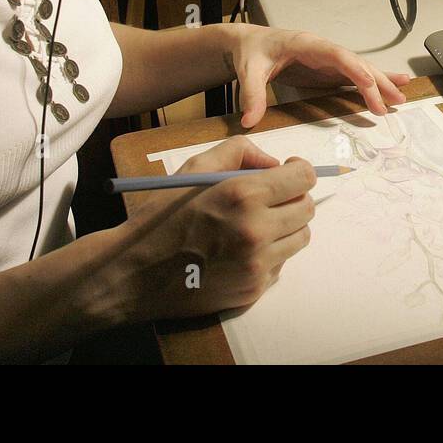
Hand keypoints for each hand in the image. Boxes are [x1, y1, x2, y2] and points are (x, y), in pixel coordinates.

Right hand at [113, 136, 315, 320]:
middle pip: (307, 209)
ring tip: (256, 224)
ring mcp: (256, 264)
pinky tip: (240, 249)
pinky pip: (280, 264)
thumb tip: (273, 162)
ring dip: (286, 227)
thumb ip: (239, 152)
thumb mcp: (195, 168)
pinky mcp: (253, 289)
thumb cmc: (162, 216)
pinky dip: (269, 254)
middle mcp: (257, 230)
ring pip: (299, 239)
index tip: (288, 171)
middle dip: (293, 199)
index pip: (303, 178)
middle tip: (271, 198)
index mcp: (244, 195)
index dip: (299, 171)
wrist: (135, 273)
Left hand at [223, 24, 410, 127]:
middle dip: (375, 81)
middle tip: (394, 101)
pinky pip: (354, 76)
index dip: (353, 67)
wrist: (249, 43)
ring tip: (402, 97)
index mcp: (306, 44)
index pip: (335, 54)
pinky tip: (392, 88)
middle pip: (355, 63)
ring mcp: (328, 60)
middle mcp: (323, 49)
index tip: (368, 83)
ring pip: (360, 69)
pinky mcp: (328, 70)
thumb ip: (251, 94)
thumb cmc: (251, 52)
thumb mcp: (248, 72)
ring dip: (381, 83)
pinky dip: (373, 83)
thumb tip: (249, 121)